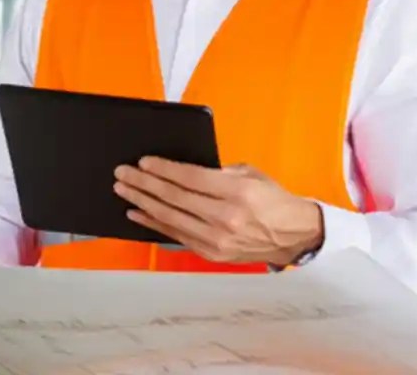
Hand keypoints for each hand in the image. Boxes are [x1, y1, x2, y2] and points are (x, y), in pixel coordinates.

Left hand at [113, 158, 323, 267]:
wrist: (293, 235)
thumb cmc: (272, 200)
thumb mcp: (250, 174)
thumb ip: (217, 172)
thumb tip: (181, 170)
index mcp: (237, 193)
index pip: (190, 179)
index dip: (163, 169)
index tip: (144, 162)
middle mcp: (226, 217)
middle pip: (174, 198)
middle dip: (144, 183)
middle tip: (123, 173)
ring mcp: (218, 239)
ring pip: (170, 218)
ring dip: (142, 202)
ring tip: (124, 190)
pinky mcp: (212, 253)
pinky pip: (176, 235)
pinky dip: (153, 223)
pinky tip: (138, 212)